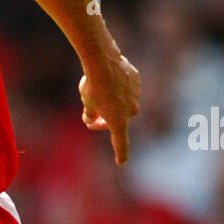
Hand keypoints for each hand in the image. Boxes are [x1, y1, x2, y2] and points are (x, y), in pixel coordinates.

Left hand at [78, 48, 140, 165]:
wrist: (102, 61)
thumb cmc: (92, 85)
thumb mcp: (87, 103)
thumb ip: (90, 115)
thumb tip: (92, 118)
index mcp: (118, 121)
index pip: (120, 143)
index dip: (121, 154)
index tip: (121, 162)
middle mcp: (131, 111)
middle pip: (118, 118)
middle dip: (106, 117)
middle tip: (92, 112)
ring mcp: (136, 96)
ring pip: (123, 102)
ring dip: (113, 100)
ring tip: (99, 88)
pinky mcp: (137, 82)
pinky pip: (127, 88)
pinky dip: (119, 87)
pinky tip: (109, 77)